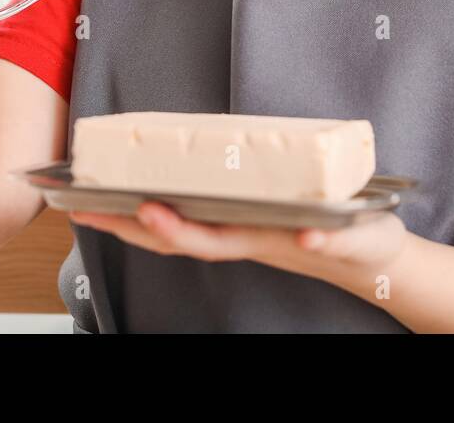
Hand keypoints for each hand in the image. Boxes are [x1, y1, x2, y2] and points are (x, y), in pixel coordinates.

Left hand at [67, 202, 408, 283]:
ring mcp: (239, 228)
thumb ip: (335, 239)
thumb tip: (310, 236)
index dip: (175, 228)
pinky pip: (191, 213)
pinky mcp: (242, 215)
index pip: (210, 238)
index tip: (146, 208)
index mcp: (265, 240)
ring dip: (132, 216)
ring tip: (93, 201)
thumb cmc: (363, 247)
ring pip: (176, 226)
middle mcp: (243, 236)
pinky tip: (132, 194)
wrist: (371, 259)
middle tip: (82, 207)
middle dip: (127, 225)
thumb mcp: (357, 241)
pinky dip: (159, 205)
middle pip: (175, 236)